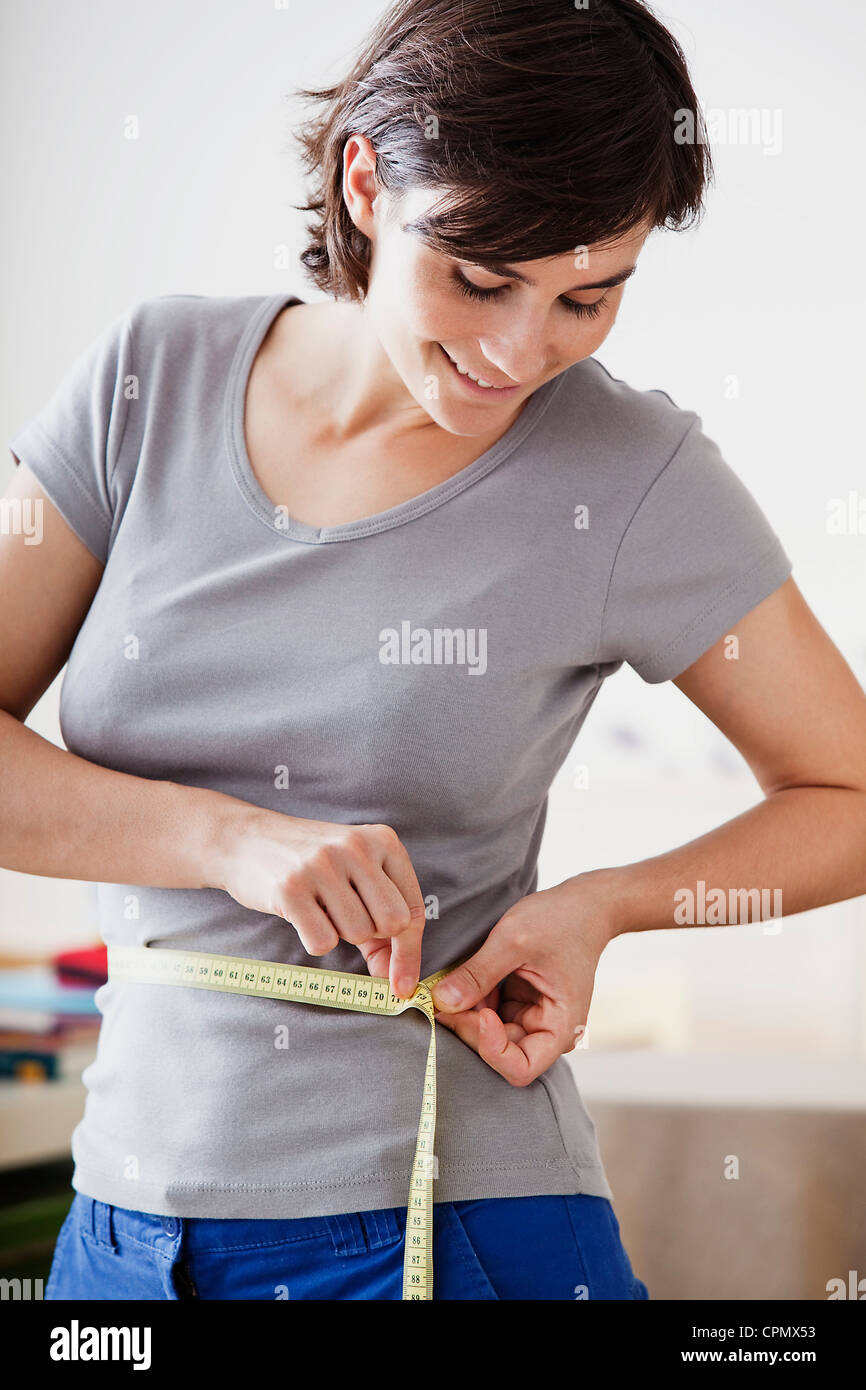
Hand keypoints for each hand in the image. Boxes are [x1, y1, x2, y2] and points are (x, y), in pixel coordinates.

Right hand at [212, 804, 426, 997]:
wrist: (246, 840)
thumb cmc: (311, 866)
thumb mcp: (356, 878)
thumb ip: (383, 927)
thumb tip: (398, 982)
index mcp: (383, 840)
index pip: (411, 910)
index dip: (409, 952)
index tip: (402, 986)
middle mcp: (356, 848)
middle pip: (392, 924)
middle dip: (373, 936)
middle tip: (346, 920)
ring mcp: (322, 865)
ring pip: (357, 933)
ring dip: (339, 933)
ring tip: (320, 906)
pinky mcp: (290, 888)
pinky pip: (322, 942)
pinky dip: (314, 939)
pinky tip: (302, 913)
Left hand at [430, 874, 617, 1084]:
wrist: (585, 905)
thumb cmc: (561, 920)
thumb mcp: (514, 941)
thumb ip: (477, 974)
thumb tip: (441, 1002)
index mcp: (561, 1026)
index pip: (520, 1068)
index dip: (491, 1049)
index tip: (478, 1013)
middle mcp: (548, 1030)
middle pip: (501, 1052)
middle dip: (471, 1028)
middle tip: (445, 998)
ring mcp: (533, 1018)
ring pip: (491, 1035)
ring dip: (468, 1014)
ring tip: (453, 984)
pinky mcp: (521, 1004)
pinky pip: (491, 1014)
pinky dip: (474, 1001)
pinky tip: (463, 980)